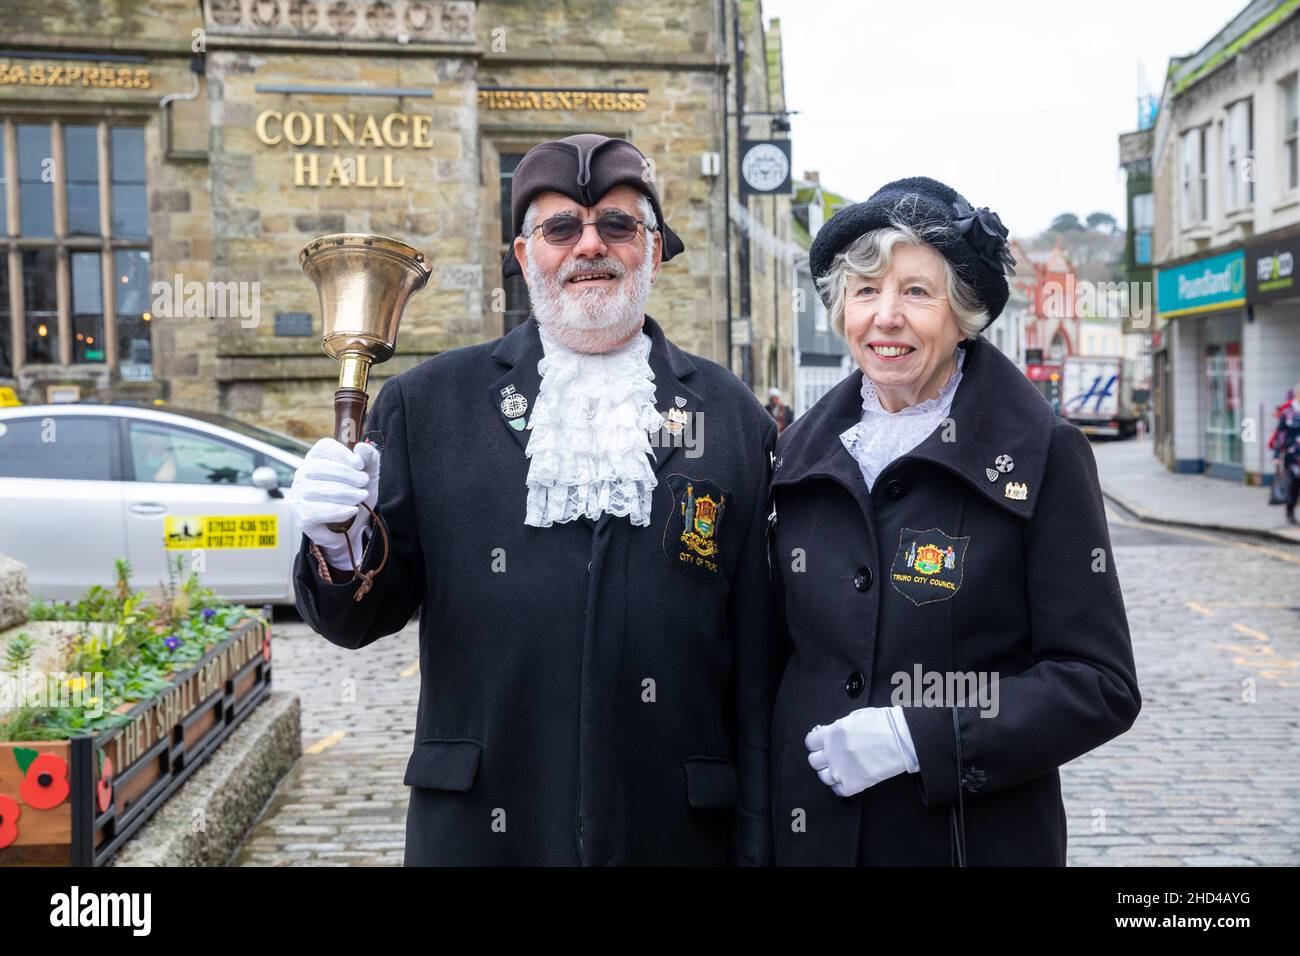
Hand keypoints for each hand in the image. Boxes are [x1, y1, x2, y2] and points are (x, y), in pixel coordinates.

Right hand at [289, 438, 380, 568]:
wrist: (352, 528)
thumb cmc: (355, 496)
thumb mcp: (369, 476)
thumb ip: (370, 458)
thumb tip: (362, 447)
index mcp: (317, 459)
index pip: (323, 447)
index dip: (342, 453)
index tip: (359, 464)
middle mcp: (303, 475)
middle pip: (320, 468)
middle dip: (347, 475)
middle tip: (364, 483)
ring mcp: (299, 495)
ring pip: (318, 490)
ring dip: (346, 494)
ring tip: (360, 497)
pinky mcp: (301, 516)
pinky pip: (317, 511)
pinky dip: (338, 510)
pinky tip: (351, 510)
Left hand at [806, 705, 918, 797]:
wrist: (901, 739)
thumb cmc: (882, 724)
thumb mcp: (855, 718)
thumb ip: (839, 728)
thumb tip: (832, 734)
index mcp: (831, 734)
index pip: (810, 743)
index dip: (816, 744)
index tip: (821, 744)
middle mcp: (832, 752)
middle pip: (814, 761)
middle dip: (822, 758)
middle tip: (832, 757)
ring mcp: (841, 770)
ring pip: (823, 777)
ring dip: (830, 773)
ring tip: (840, 769)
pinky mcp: (853, 784)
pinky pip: (838, 790)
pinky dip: (841, 786)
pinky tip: (848, 780)